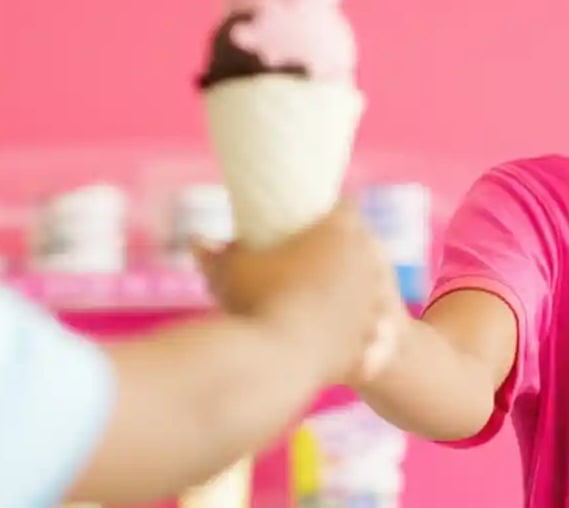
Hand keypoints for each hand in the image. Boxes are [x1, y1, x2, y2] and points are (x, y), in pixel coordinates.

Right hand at [194, 202, 402, 383]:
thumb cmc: (255, 303)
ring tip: (335, 295)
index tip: (320, 216)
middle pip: (363, 244)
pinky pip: (371, 330)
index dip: (334, 210)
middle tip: (322, 255)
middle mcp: (364, 264)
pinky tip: (347, 335)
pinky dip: (361, 332)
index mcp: (338, 233)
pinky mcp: (369, 338)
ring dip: (358, 289)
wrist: (278, 362)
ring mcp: (371, 303)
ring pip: (372, 287)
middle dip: (347, 248)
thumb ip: (215, 254)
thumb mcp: (231, 272)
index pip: (347, 205)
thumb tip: (196, 240)